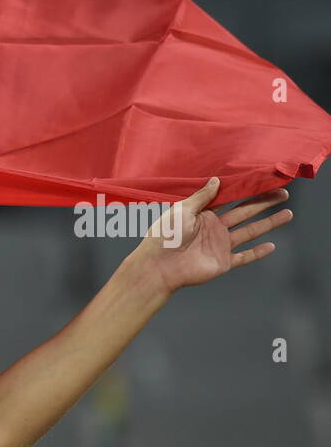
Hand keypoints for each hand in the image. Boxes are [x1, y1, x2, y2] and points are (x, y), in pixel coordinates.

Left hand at [129, 177, 291, 294]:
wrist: (158, 266)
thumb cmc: (165, 236)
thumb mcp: (182, 210)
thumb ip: (202, 196)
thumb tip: (217, 180)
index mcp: (204, 215)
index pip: (230, 200)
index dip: (247, 191)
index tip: (263, 180)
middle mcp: (214, 229)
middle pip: (245, 213)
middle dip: (264, 203)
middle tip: (283, 192)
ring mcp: (220, 246)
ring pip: (250, 232)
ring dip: (269, 223)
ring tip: (288, 213)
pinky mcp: (223, 262)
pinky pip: (244, 257)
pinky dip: (258, 252)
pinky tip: (272, 245)